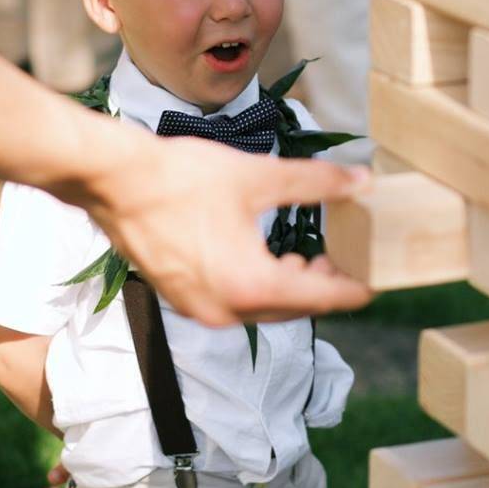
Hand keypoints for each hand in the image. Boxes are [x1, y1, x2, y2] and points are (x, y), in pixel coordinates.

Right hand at [71, 129, 371, 327]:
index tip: (375, 283)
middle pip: (292, 308)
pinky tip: (260, 257)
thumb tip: (360, 182)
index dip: (352, 289)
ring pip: (261, 308)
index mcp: (250, 286)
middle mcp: (225, 310)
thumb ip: (315, 184)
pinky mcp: (181, 298)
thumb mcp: (257, 177)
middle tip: (342, 261)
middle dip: (320, 287)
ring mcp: (199, 309)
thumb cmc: (180, 178)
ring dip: (287, 287)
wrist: (113, 181)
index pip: (320, 297)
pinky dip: (254, 287)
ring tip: (304, 256)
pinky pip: (232, 303)